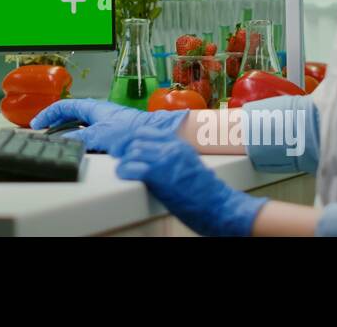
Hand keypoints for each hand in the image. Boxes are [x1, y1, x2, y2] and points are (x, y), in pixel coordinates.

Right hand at [30, 99, 185, 153]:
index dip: (48, 114)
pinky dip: (81, 140)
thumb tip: (65, 142)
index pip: (64, 106)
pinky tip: (80, 150)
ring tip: (59, 143)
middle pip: (70, 115)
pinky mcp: (113, 134)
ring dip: (68, 132)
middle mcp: (99, 113)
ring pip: (80, 126)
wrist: (155, 134)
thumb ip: (81, 138)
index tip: (37, 123)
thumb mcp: (100, 134)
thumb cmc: (132, 129)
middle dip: (55, 123)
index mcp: (93, 107)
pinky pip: (90, 135)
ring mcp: (106, 123)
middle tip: (44, 133)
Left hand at [115, 131, 266, 236]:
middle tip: (117, 156)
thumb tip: (149, 155)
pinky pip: (133, 167)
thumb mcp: (189, 162)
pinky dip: (125, 170)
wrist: (219, 205)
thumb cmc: (205, 190)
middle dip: (124, 148)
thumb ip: (171, 154)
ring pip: (134, 151)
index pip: (146, 131)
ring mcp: (166, 159)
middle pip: (137, 139)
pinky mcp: (160, 174)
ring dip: (125, 161)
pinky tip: (124, 174)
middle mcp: (172, 147)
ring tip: (123, 168)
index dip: (130, 138)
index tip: (122, 146)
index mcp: (179, 143)